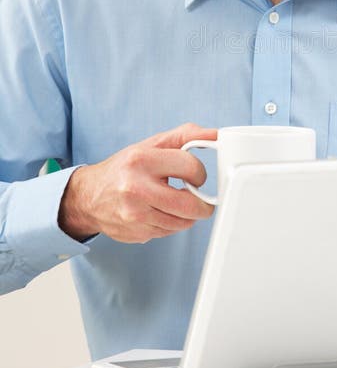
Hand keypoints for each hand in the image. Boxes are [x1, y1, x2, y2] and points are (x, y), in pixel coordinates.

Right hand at [58, 123, 216, 243]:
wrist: (88, 196)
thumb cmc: (125, 168)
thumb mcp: (152, 144)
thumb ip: (186, 136)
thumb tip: (216, 134)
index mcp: (142, 161)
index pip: (190, 168)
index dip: (199, 173)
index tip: (195, 175)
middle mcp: (136, 188)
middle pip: (190, 205)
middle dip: (202, 203)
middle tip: (199, 196)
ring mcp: (135, 215)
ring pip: (183, 223)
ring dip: (186, 214)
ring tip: (175, 201)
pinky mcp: (136, 233)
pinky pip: (169, 232)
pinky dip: (172, 223)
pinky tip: (161, 212)